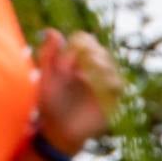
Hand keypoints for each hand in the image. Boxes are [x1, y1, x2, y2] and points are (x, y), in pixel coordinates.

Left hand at [33, 30, 121, 152]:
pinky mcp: (113, 97)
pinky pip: (116, 83)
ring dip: (94, 66)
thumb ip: (47, 55)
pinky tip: (90, 84)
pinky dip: (105, 81)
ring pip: (108, 63)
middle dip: (84, 56)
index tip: (61, 64)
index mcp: (78, 61)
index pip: (84, 41)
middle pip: (98, 49)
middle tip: (66, 70)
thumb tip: (51, 30)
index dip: (74, 47)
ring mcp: (104, 82)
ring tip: (79, 77)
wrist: (58, 130)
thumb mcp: (45, 78)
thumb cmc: (49, 104)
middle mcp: (93, 68)